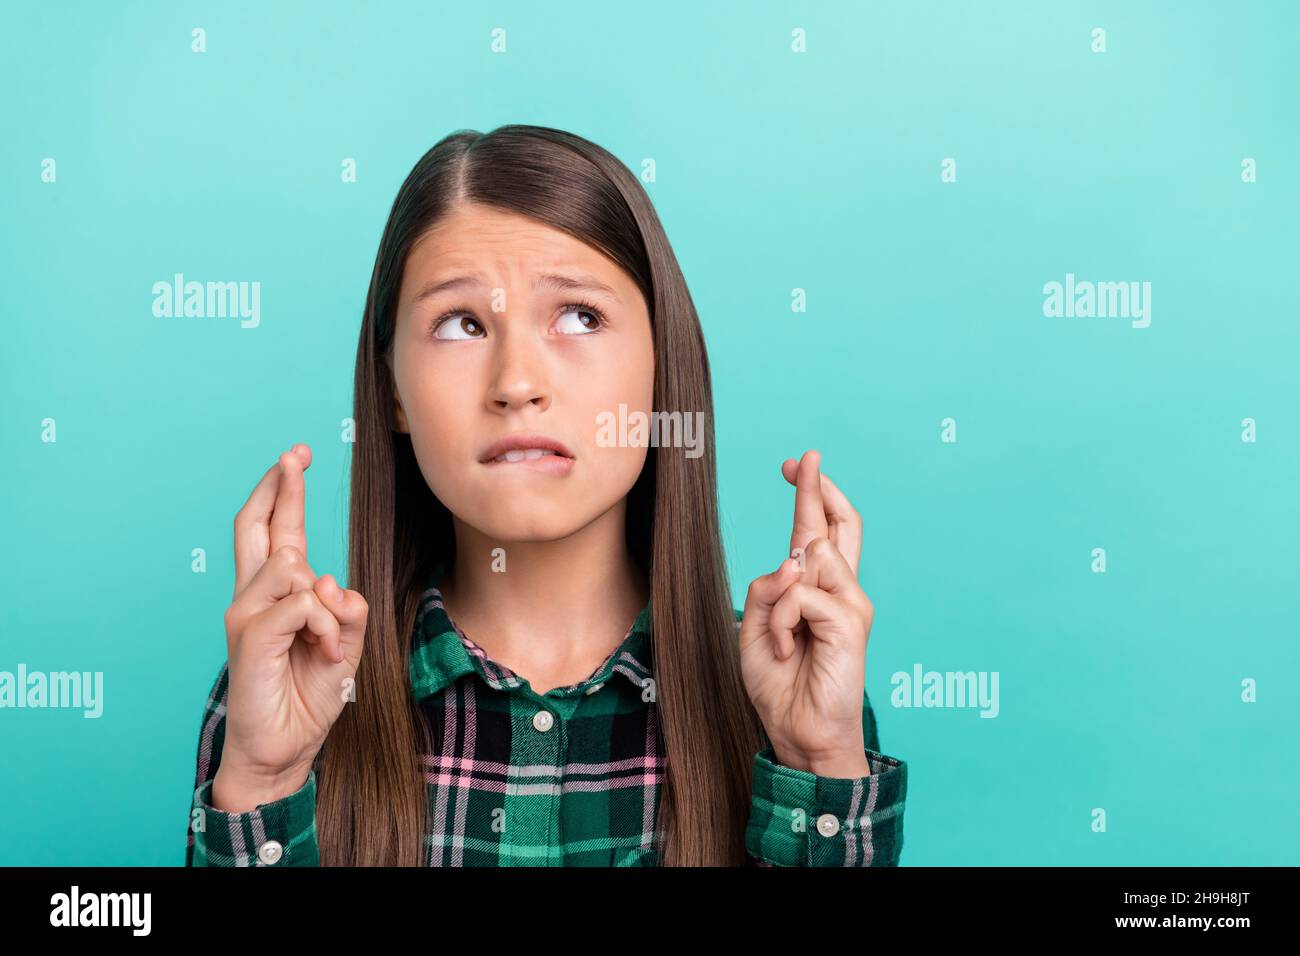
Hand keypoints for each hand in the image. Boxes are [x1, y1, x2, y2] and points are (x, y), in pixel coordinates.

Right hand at [214, 444, 367, 806]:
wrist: (282, 749)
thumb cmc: (308, 697)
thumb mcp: (345, 647)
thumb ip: (347, 611)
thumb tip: (331, 581)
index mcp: (275, 597)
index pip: (274, 533)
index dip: (283, 493)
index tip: (295, 457)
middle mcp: (253, 597)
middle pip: (257, 526)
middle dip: (279, 486)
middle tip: (295, 454)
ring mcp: (246, 614)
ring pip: (295, 567)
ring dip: (328, 605)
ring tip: (328, 645)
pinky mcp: (248, 635)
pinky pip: (300, 603)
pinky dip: (322, 625)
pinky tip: (323, 651)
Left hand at [738, 450, 874, 777]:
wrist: (800, 732)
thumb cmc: (781, 684)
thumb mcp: (755, 629)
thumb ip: (767, 590)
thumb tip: (792, 559)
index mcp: (818, 591)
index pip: (820, 531)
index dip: (812, 495)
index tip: (796, 465)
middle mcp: (841, 591)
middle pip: (837, 525)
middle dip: (816, 488)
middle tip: (802, 459)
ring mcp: (851, 604)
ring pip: (808, 557)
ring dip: (778, 598)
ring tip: (782, 639)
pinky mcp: (852, 622)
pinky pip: (801, 594)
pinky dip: (784, 621)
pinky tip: (789, 648)